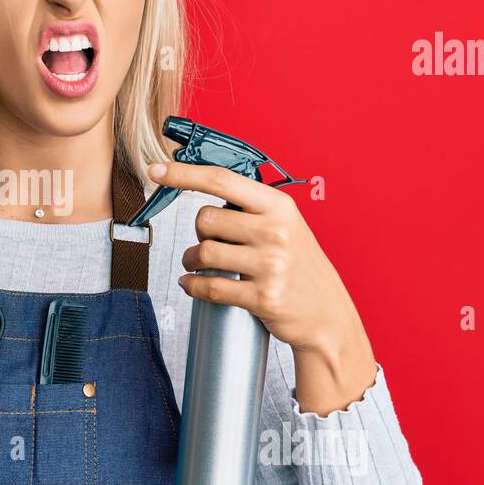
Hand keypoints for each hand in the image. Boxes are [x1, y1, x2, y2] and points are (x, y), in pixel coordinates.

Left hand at [149, 161, 368, 361]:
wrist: (327, 314)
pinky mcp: (263, 297)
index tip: (155, 170)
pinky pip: (209, 287)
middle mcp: (276, 231)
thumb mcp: (286, 224)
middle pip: (205, 220)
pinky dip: (192, 286)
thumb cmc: (299, 266)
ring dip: (191, 262)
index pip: (221, 180)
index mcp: (279, 206)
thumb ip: (250, 208)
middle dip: (198, 233)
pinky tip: (192, 284)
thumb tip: (201, 188)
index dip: (183, 174)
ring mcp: (270, 265)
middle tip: (209, 243)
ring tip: (197, 266)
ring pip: (202, 253)